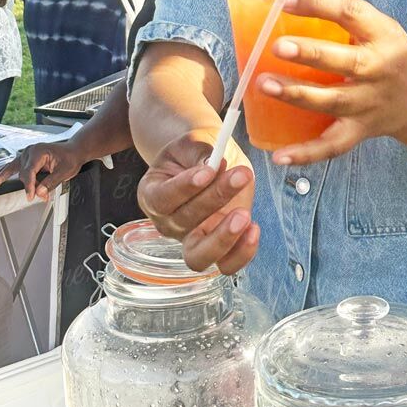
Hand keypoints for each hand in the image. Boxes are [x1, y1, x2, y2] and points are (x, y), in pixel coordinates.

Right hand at [0, 141, 84, 200]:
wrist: (74, 151)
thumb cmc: (71, 158)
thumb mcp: (65, 171)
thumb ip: (51, 182)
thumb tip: (39, 193)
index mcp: (39, 151)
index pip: (29, 171)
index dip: (29, 186)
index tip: (30, 196)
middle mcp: (30, 151)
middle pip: (23, 172)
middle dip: (28, 186)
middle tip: (33, 197)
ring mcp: (27, 154)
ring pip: (13, 168)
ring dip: (2, 177)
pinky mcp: (26, 159)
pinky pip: (13, 167)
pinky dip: (4, 173)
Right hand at [137, 129, 258, 275]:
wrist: (205, 163)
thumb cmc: (193, 153)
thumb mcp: (191, 143)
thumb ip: (200, 153)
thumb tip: (215, 165)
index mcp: (153, 194)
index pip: (163, 197)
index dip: (185, 186)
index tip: (208, 171)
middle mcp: (169, 223)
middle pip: (185, 223)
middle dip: (214, 199)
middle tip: (240, 176)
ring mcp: (192, 239)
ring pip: (199, 256)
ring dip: (224, 238)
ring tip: (245, 215)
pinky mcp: (219, 245)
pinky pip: (227, 263)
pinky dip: (241, 252)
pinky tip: (254, 228)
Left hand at [260, 0, 406, 165]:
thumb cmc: (389, 55)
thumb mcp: (380, 27)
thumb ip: (345, 16)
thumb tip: (287, 1)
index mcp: (382, 36)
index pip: (350, 14)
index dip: (317, 5)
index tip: (283, 0)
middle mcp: (378, 70)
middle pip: (343, 62)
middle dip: (309, 54)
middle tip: (278, 46)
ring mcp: (368, 104)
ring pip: (330, 102)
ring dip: (296, 94)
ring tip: (264, 84)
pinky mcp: (359, 130)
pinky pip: (331, 145)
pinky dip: (306, 153)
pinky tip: (278, 155)